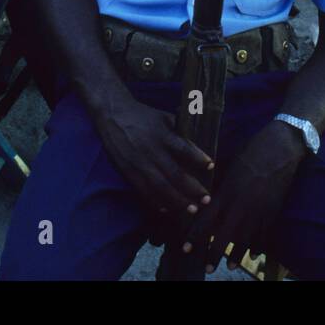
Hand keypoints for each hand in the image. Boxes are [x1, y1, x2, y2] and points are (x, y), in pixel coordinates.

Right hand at [94, 96, 213, 216]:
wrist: (113, 115)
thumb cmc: (143, 116)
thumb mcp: (164, 118)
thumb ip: (181, 130)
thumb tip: (200, 142)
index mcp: (163, 135)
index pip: (184, 148)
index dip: (198, 158)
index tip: (211, 166)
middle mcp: (152, 151)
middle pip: (175, 174)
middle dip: (192, 189)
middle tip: (206, 199)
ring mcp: (139, 163)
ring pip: (161, 187)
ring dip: (177, 201)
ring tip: (192, 210)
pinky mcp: (128, 172)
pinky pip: (143, 191)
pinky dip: (156, 202)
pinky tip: (168, 209)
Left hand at [185, 122, 304, 272]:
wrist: (282, 147)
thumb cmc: (252, 150)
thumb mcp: (230, 165)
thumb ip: (220, 185)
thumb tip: (207, 198)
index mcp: (227, 192)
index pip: (207, 220)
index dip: (195, 237)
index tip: (186, 249)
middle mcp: (241, 205)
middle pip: (225, 236)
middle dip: (214, 254)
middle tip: (208, 268)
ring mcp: (259, 210)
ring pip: (246, 239)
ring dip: (236, 254)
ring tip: (230, 266)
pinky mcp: (274, 210)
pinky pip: (264, 234)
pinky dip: (258, 245)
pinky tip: (253, 254)